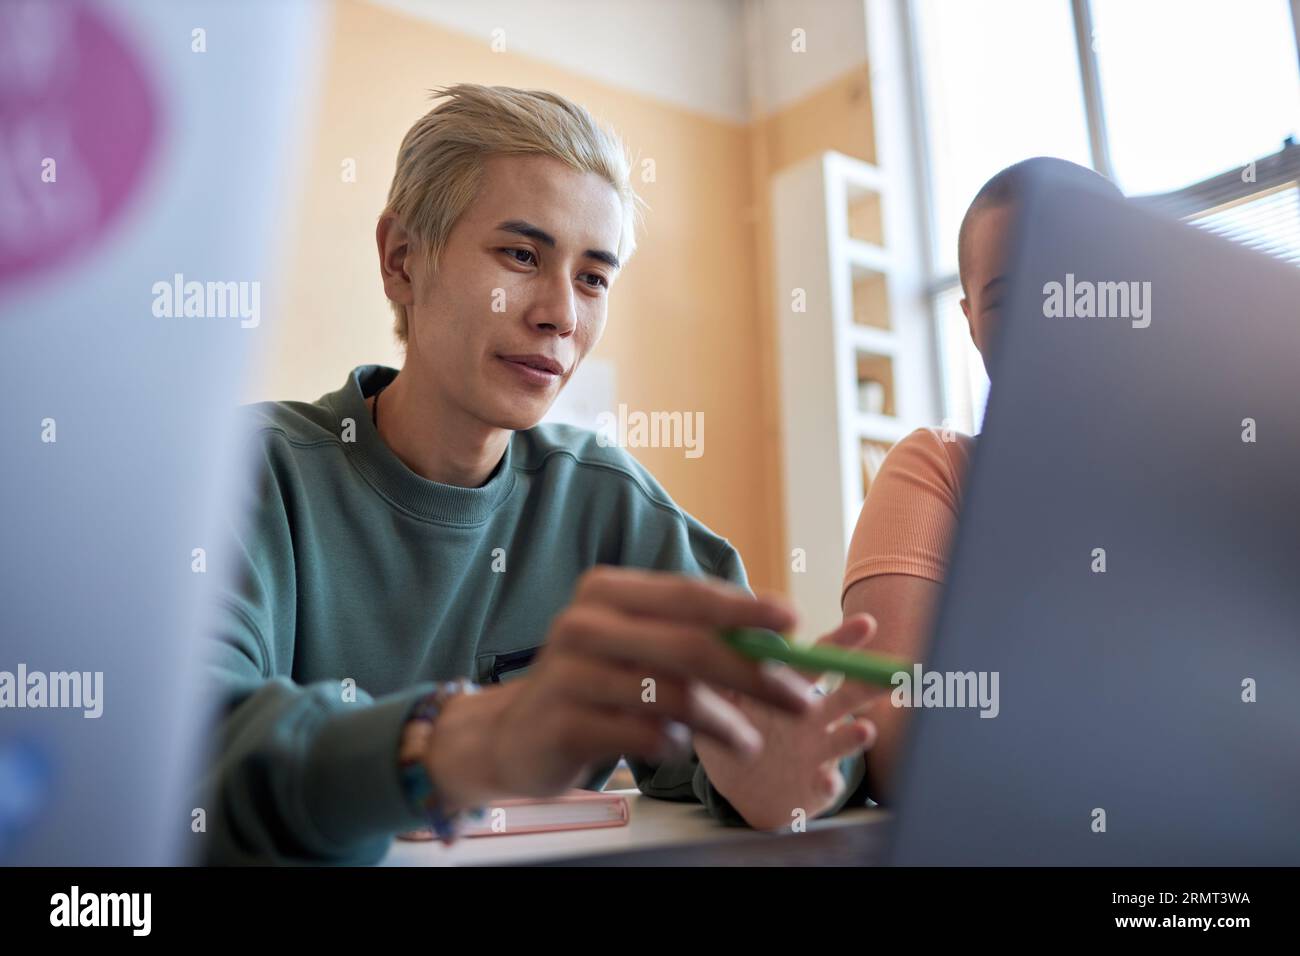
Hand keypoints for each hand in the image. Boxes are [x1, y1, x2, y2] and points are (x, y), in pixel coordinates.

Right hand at [423, 566, 814, 808]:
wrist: (514, 734)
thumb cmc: (596, 684)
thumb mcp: (638, 646)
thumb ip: (693, 634)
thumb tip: (778, 633)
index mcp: (609, 591)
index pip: (690, 595)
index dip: (747, 609)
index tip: (794, 622)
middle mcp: (585, 622)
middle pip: (690, 645)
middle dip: (754, 673)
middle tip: (800, 699)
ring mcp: (569, 672)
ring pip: (671, 695)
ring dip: (724, 722)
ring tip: (750, 742)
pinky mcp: (562, 722)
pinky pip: (641, 735)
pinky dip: (672, 745)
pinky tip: (677, 750)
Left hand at [694, 613, 882, 830]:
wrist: (744, 789)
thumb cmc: (737, 732)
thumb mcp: (722, 703)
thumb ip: (723, 674)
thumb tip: (720, 639)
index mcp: (795, 691)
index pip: (821, 659)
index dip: (843, 642)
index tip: (868, 624)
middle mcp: (816, 719)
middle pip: (848, 694)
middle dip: (869, 680)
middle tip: (897, 669)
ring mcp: (820, 754)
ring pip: (845, 739)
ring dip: (855, 736)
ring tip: (864, 731)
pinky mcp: (817, 789)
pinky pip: (826, 785)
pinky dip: (828, 782)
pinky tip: (826, 779)